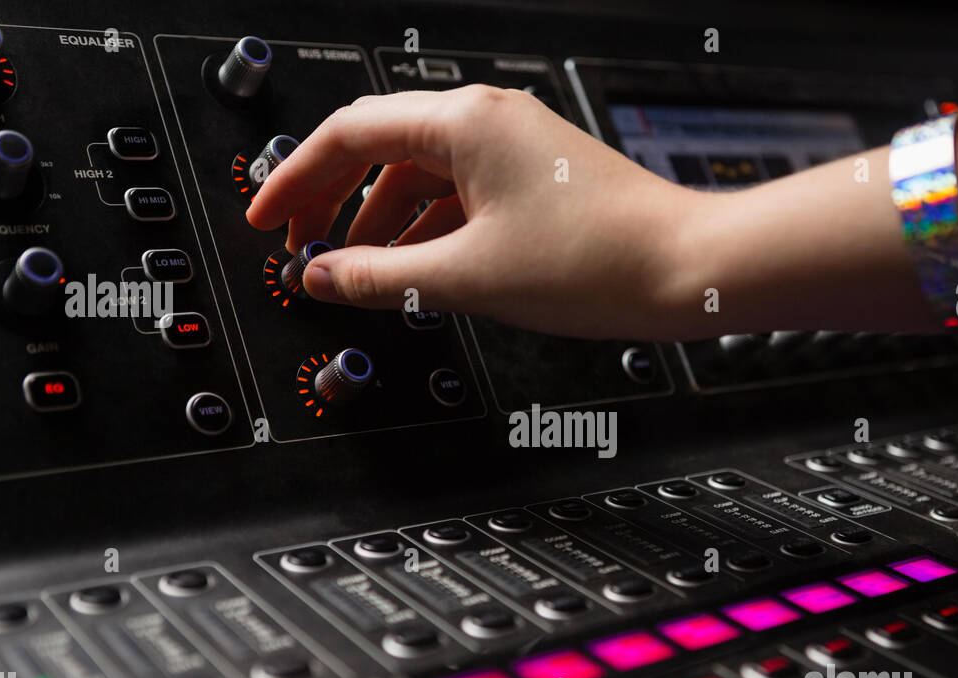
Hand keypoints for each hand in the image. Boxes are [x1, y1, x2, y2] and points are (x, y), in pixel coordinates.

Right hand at [246, 85, 707, 338]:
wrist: (690, 270)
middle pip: (381, 149)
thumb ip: (380, 277)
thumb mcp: (467, 276)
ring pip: (422, 176)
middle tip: (303, 249)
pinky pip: (460, 194)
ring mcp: (515, 147)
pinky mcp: (536, 178)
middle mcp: (488, 120)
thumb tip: (321, 276)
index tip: (268, 220)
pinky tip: (416, 269)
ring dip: (382, 223)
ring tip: (357, 273)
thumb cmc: (600, 259)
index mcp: (464, 121)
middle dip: (334, 202)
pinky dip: (428, 230)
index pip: (348, 134)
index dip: (296, 180)